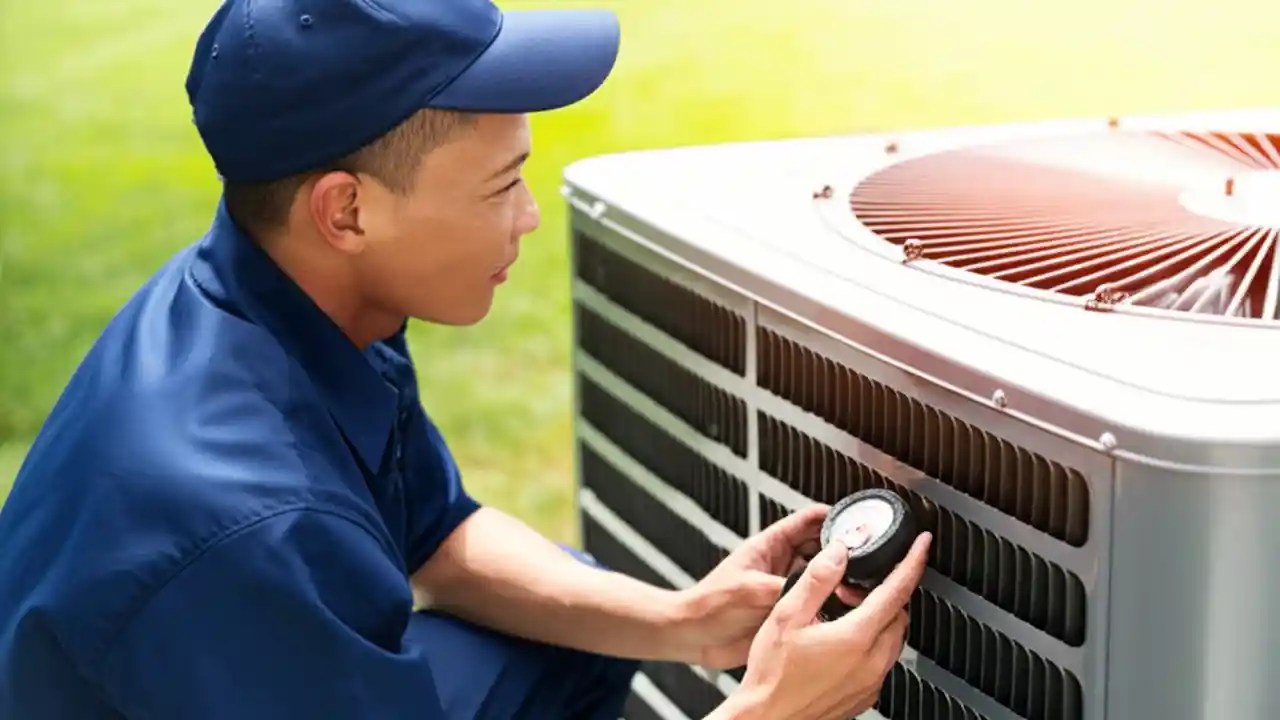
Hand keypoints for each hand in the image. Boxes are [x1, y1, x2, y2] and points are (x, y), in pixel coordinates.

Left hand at [674, 505, 862, 669]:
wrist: (692, 637)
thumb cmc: (709, 605)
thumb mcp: (750, 589)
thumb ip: (785, 585)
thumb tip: (820, 584)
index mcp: (769, 546)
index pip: (807, 521)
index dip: (832, 516)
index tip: (857, 520)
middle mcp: (781, 564)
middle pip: (821, 548)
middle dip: (843, 551)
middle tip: (868, 559)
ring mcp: (784, 587)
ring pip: (821, 577)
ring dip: (839, 579)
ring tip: (861, 585)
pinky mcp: (786, 611)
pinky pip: (815, 603)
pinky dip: (831, 605)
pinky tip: (846, 611)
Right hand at [708, 532, 931, 719]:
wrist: (766, 718)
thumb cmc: (772, 676)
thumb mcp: (786, 615)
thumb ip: (817, 580)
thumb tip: (839, 553)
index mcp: (856, 638)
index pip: (897, 591)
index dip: (912, 563)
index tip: (922, 546)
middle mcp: (871, 663)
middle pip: (899, 615)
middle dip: (885, 593)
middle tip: (853, 588)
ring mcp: (871, 683)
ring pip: (893, 639)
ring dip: (879, 620)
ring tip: (845, 614)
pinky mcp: (865, 697)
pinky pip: (882, 662)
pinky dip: (872, 645)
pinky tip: (843, 642)